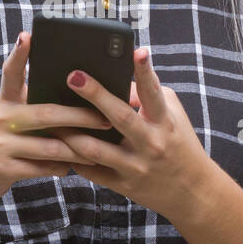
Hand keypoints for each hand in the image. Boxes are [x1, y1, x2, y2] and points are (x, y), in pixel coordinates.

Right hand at [0, 31, 111, 207]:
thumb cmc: (3, 140)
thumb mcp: (11, 117)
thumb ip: (35, 106)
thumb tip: (76, 94)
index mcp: (5, 101)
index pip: (11, 72)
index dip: (19, 54)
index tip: (28, 35)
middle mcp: (1, 118)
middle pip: (46, 113)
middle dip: (80, 116)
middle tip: (105, 117)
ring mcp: (0, 144)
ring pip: (50, 146)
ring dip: (77, 149)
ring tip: (98, 148)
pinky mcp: (3, 167)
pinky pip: (42, 167)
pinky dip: (60, 168)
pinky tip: (72, 167)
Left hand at [50, 46, 217, 224]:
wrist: (192, 191)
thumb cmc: (178, 143)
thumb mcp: (172, 116)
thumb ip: (148, 96)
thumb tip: (115, 81)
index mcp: (164, 122)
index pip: (154, 93)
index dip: (145, 71)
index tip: (136, 51)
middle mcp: (151, 143)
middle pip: (120, 117)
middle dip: (96, 95)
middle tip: (73, 76)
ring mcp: (135, 166)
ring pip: (96, 149)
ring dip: (71, 132)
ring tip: (50, 115)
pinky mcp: (124, 185)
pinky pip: (92, 171)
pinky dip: (73, 157)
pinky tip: (57, 144)